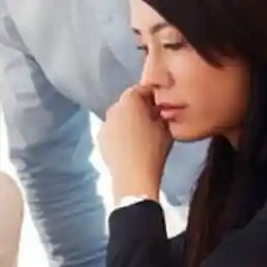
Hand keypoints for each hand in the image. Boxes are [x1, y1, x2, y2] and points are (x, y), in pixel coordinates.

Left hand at [99, 85, 172, 201]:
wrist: (133, 177)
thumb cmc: (153, 149)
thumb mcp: (166, 127)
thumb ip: (161, 112)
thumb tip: (158, 109)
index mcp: (130, 100)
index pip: (142, 89)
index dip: (153, 97)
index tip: (161, 106)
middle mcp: (113, 108)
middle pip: (128, 102)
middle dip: (139, 107)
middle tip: (152, 119)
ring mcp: (104, 123)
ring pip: (119, 116)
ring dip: (128, 120)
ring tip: (141, 134)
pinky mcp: (100, 139)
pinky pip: (113, 130)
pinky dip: (120, 133)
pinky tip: (129, 145)